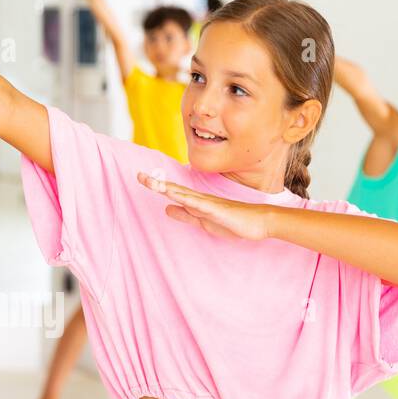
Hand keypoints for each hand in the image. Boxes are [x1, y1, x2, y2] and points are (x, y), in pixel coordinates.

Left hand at [137, 171, 269, 240]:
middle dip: (156, 183)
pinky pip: (199, 205)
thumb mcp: (202, 222)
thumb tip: (167, 208)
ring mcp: (208, 204)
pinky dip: (186, 200)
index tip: (142, 179)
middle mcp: (200, 199)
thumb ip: (185, 215)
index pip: (173, 192)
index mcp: (196, 202)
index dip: (157, 186)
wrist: (258, 222)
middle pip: (175, 189)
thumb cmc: (233, 221)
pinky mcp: (217, 211)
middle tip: (139, 176)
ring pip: (184, 194)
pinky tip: (176, 196)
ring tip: (151, 182)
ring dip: (168, 188)